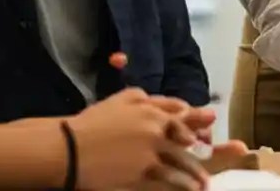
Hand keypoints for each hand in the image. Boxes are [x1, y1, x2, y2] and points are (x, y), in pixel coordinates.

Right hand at [68, 88, 207, 190]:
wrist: (68, 149)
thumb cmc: (92, 123)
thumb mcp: (121, 99)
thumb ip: (147, 99)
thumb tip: (166, 103)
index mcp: (151, 111)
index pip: (181, 115)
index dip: (196, 122)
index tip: (207, 127)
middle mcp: (155, 130)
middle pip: (186, 139)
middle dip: (202, 148)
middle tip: (210, 154)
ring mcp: (149, 153)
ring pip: (180, 162)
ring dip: (195, 172)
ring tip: (204, 182)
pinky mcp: (142, 173)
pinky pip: (168, 180)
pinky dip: (181, 185)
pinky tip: (190, 189)